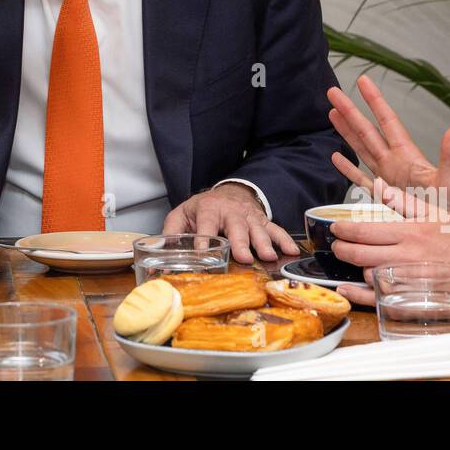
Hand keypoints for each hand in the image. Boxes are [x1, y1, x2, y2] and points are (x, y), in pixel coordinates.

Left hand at [162, 184, 298, 264]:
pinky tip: (291, 251)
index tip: (202, 253)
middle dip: (240, 242)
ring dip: (263, 242)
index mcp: (207, 209)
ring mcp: (248, 216)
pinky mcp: (262, 220)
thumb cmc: (202, 208)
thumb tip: (158, 255)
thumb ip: (170, 232)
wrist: (227, 192)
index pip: (205, 224)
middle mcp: (230, 211)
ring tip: (268, 256)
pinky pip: (275, 229)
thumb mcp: (181, 214)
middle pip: (235, 226)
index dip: (203, 238)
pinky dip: (284, 239)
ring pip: (257, 228)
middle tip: (243, 257)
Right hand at [327, 74, 449, 221]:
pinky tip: (335, 156)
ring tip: (332, 114)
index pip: (388, 122)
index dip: (375, 101)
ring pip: (360, 149)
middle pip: (367, 131)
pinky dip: (346, 167)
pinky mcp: (379, 197)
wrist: (444, 240)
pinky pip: (358, 179)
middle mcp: (394, 163)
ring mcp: (385, 179)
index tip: (363, 81)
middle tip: (333, 92)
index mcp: (408, 156)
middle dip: (350, 111)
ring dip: (346, 132)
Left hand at [329, 179, 449, 307]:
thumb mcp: (435, 212)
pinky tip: (345, 289)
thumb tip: (379, 185)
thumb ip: (403, 200)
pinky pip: (379, 299)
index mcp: (411, 232)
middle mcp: (407, 256)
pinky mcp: (414, 298)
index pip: (366, 230)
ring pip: (368, 274)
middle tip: (335, 246)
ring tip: (353, 261)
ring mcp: (409, 279)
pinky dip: (358, 295)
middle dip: (341, 249)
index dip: (344, 230)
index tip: (335, 228)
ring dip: (355, 268)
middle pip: (360, 253)